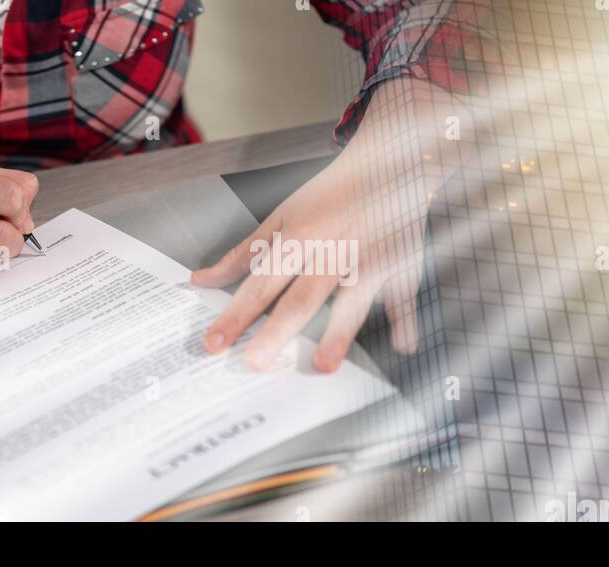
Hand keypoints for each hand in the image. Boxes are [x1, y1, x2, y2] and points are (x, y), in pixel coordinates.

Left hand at [193, 79, 443, 372]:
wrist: (389, 159)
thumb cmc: (332, 195)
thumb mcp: (282, 217)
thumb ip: (244, 254)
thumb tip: (201, 280)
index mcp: (299, 237)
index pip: (260, 283)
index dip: (236, 315)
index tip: (215, 344)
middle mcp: (332, 249)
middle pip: (302, 296)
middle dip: (277, 331)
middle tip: (256, 363)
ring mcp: (370, 257)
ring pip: (353, 299)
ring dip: (339, 332)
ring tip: (324, 364)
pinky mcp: (403, 263)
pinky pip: (404, 296)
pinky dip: (406, 321)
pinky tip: (402, 347)